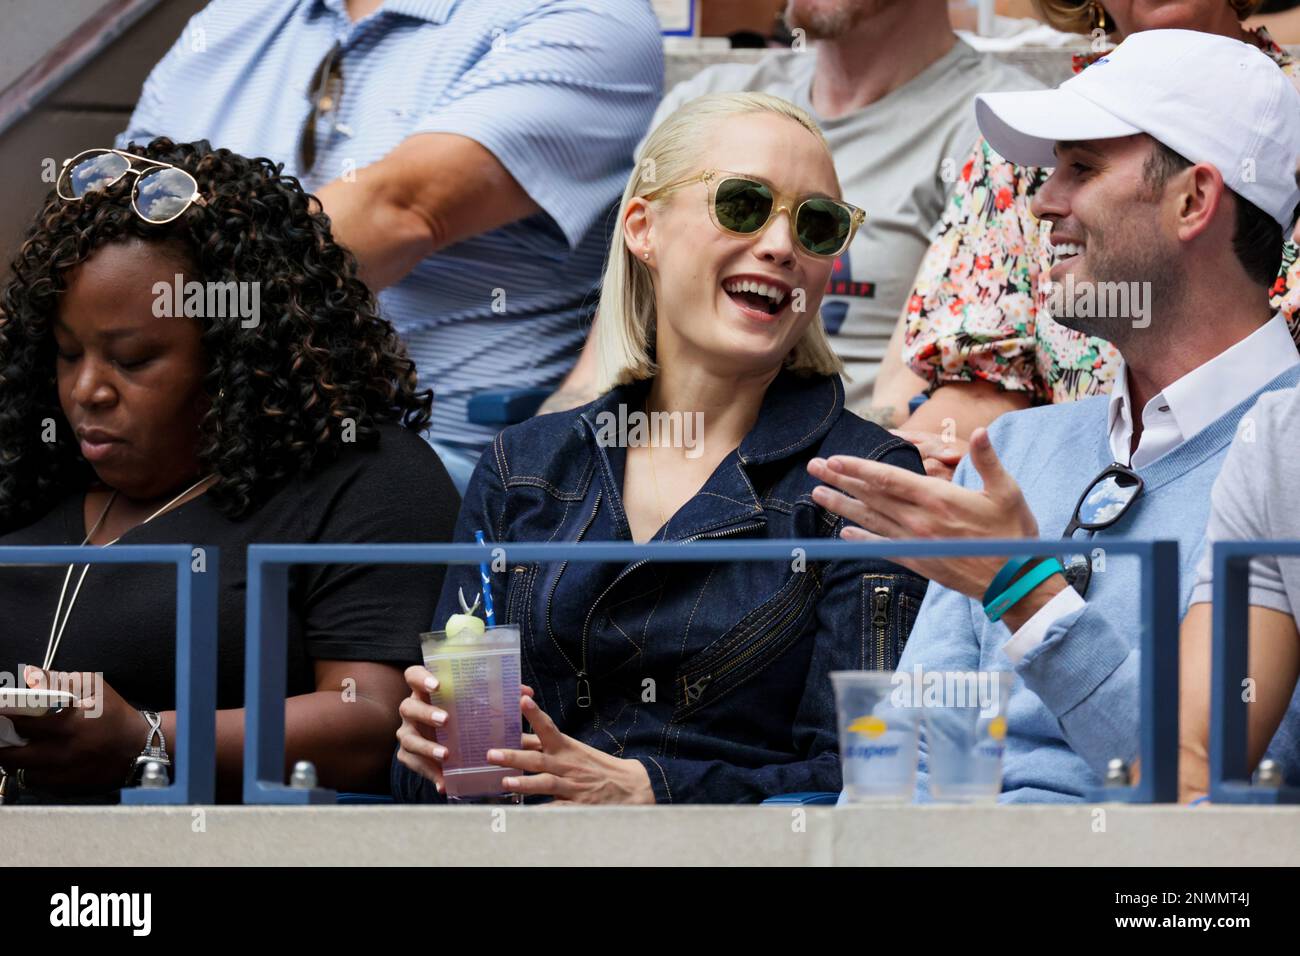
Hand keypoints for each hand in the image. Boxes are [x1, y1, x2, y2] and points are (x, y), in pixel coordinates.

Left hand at [6, 667, 149, 793]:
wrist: (140, 746)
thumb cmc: (115, 714)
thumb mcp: (94, 688)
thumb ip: (59, 681)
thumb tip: (30, 675)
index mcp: (69, 726)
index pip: (23, 723)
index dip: (5, 717)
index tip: (0, 713)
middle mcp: (63, 754)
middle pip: (13, 756)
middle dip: (2, 744)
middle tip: (2, 734)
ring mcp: (64, 774)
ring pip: (22, 773)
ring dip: (15, 761)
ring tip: (17, 748)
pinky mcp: (67, 788)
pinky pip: (38, 784)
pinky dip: (32, 773)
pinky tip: (37, 761)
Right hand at [394, 664, 538, 794]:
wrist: (447, 740)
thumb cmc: (463, 715)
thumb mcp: (478, 704)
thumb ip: (499, 696)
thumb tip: (526, 693)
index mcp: (427, 691)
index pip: (414, 675)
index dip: (422, 678)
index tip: (437, 684)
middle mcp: (413, 709)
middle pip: (409, 706)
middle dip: (426, 712)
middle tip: (446, 719)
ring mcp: (408, 732)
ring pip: (408, 738)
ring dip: (426, 747)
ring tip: (446, 755)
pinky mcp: (408, 755)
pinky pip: (413, 764)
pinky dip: (429, 774)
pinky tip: (444, 783)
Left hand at [490, 696, 654, 803]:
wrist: (632, 786)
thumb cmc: (597, 766)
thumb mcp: (575, 750)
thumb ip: (547, 745)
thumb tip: (519, 736)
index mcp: (566, 748)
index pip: (548, 728)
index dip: (534, 715)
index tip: (522, 701)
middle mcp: (567, 765)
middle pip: (537, 758)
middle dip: (514, 756)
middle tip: (491, 754)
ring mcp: (572, 786)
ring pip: (546, 783)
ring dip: (525, 783)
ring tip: (506, 781)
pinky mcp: (576, 806)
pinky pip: (556, 810)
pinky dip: (541, 812)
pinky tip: (524, 816)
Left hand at [808, 427, 1038, 599]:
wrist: (1014, 582)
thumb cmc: (1013, 534)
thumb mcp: (1006, 491)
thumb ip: (987, 460)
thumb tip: (979, 431)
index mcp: (937, 498)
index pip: (887, 478)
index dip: (857, 468)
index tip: (834, 459)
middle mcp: (918, 521)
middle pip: (870, 496)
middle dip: (840, 480)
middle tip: (814, 468)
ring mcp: (915, 543)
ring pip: (870, 520)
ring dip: (842, 506)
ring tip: (817, 494)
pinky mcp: (917, 561)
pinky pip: (882, 547)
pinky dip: (861, 540)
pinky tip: (843, 534)